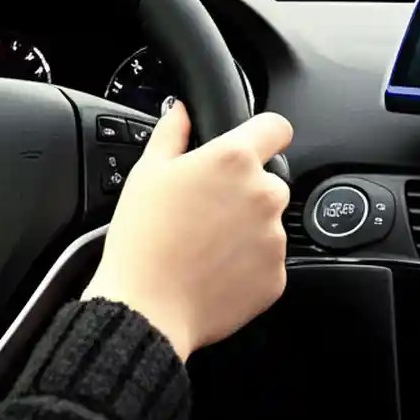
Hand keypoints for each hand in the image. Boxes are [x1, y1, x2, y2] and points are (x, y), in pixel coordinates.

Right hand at [81, 101, 291, 360]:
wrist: (147, 307)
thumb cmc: (142, 238)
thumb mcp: (146, 172)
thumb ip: (172, 132)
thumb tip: (182, 112)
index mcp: (234, 160)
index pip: (277, 128)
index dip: (264, 133)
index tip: (255, 144)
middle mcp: (264, 194)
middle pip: (268, 179)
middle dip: (244, 190)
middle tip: (206, 209)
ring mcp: (274, 237)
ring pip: (267, 221)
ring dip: (246, 228)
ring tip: (204, 244)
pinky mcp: (276, 275)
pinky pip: (266, 260)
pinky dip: (246, 263)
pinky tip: (213, 268)